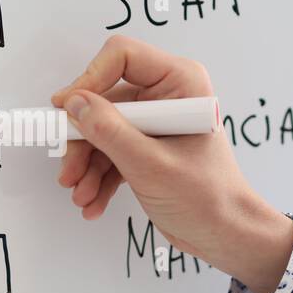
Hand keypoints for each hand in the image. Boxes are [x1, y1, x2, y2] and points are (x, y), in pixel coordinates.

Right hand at [52, 35, 292, 292]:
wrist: (225, 235)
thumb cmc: (208, 198)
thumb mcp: (150, 164)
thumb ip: (109, 131)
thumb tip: (75, 104)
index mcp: (181, 83)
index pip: (122, 57)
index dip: (89, 79)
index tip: (66, 110)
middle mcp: (167, 96)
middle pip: (105, 100)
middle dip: (83, 139)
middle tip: (68, 169)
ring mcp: (155, 123)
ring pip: (102, 130)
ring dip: (87, 164)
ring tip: (81, 194)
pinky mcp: (147, 147)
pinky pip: (110, 151)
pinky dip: (98, 177)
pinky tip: (93, 201)